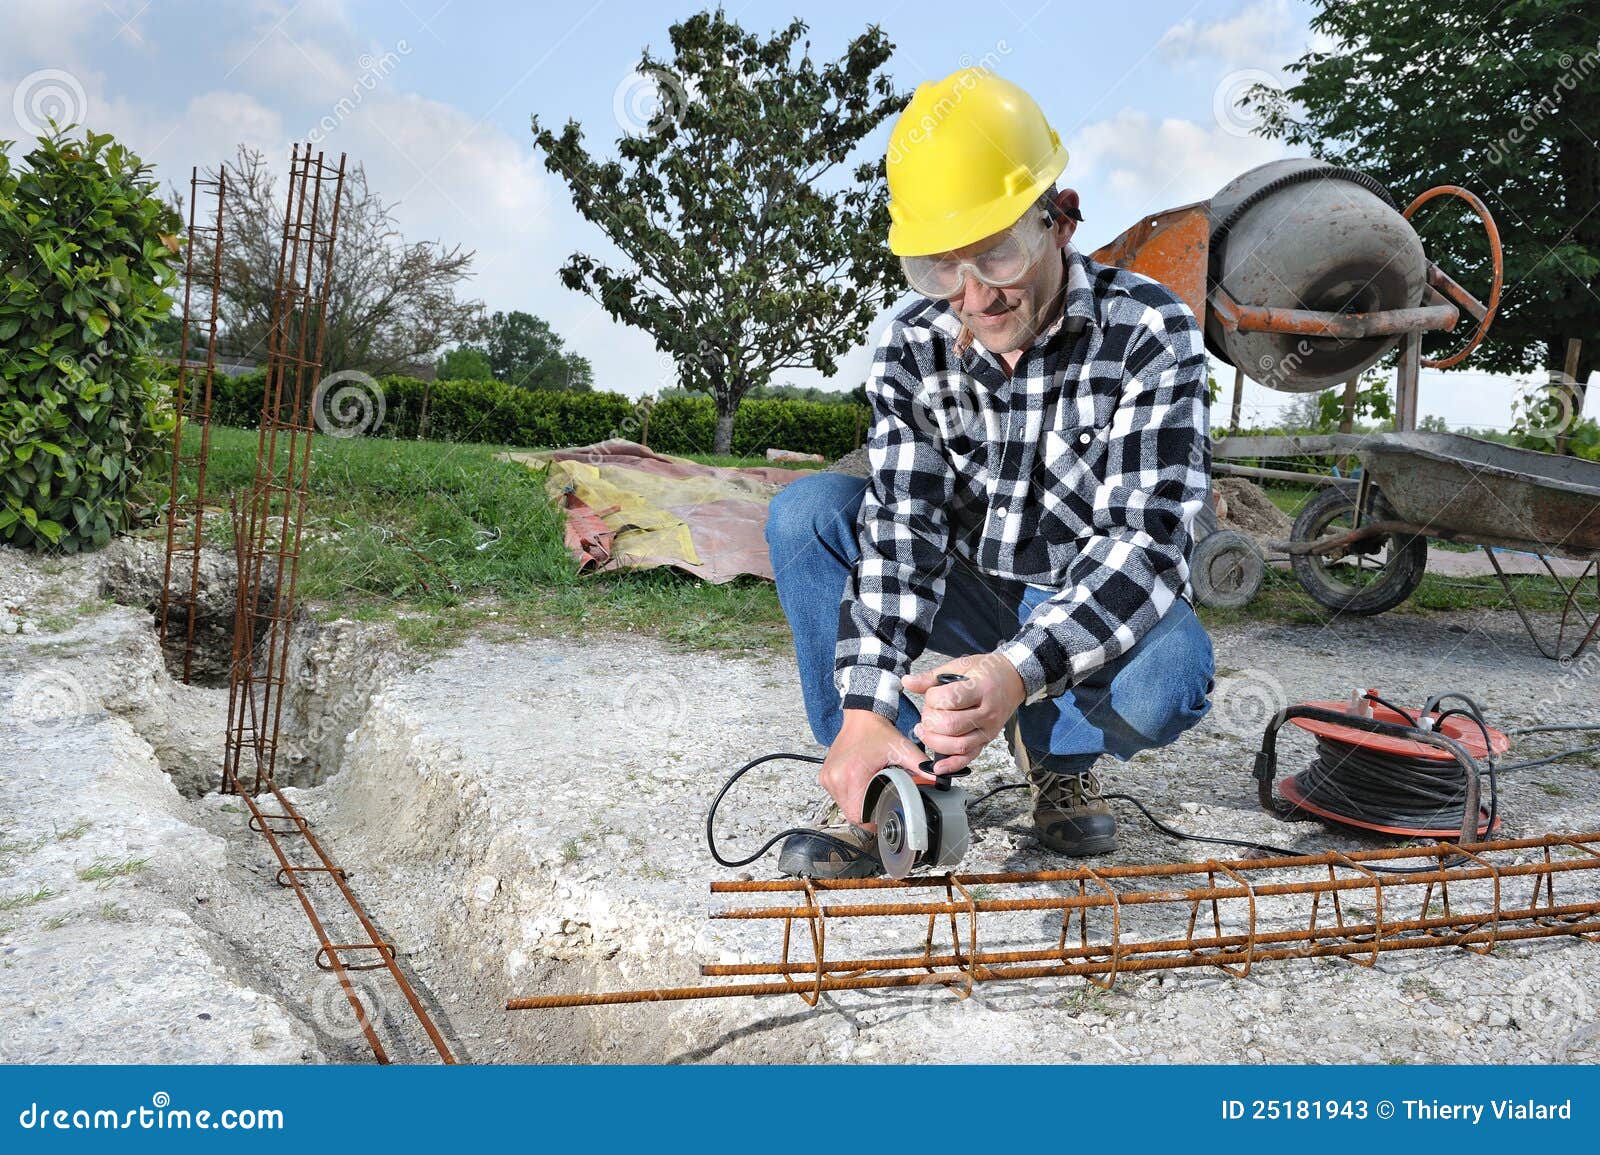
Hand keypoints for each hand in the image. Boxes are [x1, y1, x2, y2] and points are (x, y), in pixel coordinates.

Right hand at [820, 709, 935, 824]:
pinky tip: (859, 785)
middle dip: (866, 814)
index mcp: (852, 775)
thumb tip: (937, 779)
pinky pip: (837, 796)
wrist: (861, 717)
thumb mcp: (903, 749)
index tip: (882, 816)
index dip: (872, 821)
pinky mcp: (825, 776)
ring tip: (869, 791)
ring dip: (856, 805)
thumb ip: (920, 766)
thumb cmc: (878, 733)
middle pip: (851, 813)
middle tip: (879, 803)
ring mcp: (828, 777)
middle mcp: (836, 778)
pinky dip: (848, 795)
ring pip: (843, 806)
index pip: (859, 815)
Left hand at [903, 653, 1025, 772]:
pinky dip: (952, 765)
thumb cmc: (987, 671)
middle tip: (927, 713)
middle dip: (930, 721)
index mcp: (981, 688)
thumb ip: (931, 677)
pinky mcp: (987, 741)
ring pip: (958, 745)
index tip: (931, 695)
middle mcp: (987, 712)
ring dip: (935, 741)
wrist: (1014, 678)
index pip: (950, 699)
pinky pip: (969, 758)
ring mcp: (988, 729)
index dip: (932, 698)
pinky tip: (937, 768)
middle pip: (951, 725)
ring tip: (924, 731)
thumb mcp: (959, 666)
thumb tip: (907, 682)